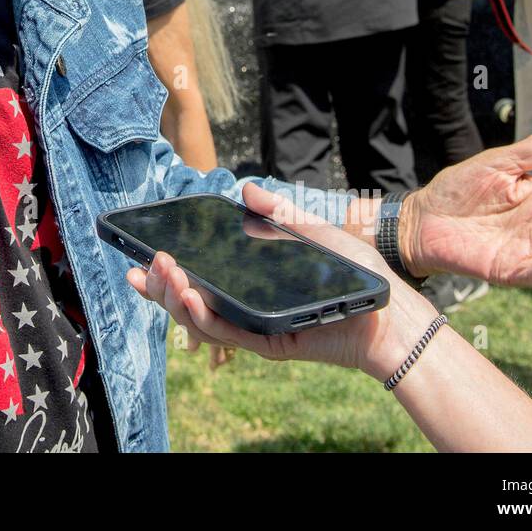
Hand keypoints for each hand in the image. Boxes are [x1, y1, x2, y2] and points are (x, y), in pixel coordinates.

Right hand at [127, 182, 440, 382]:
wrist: (391, 311)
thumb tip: (246, 188)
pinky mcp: (268, 342)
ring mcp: (254, 326)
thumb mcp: (313, 232)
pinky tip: (188, 297)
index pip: (197, 277)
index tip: (139, 256)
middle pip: (188, 301)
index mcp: (249, 281)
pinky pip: (228, 333)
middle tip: (144, 264)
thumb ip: (279, 213)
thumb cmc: (358, 274)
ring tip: (164, 274)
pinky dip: (202, 317)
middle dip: (159, 285)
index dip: (164, 271)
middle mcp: (245, 306)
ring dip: (174, 299)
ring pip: (200, 320)